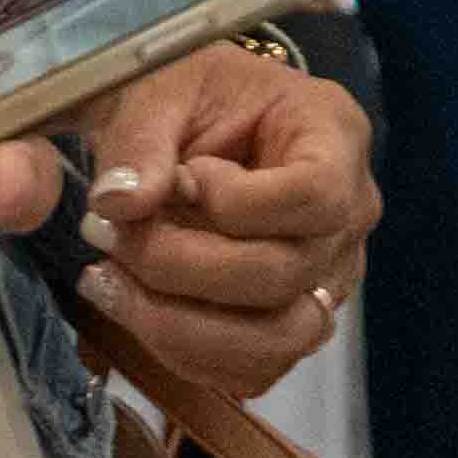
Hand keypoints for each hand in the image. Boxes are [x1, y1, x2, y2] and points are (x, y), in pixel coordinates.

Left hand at [84, 44, 378, 398]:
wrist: (195, 122)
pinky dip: (184, 352)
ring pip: (274, 342)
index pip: (314, 196)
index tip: (179, 180)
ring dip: (177, 324)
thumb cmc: (190, 94)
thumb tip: (119, 204)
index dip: (236, 205)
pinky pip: (252, 369)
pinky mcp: (294, 324)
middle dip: (179, 266)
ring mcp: (328, 278)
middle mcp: (350, 217)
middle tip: (108, 235)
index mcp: (334, 136)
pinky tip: (133, 306)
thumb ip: (141, 141)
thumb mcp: (160, 88)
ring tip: (109, 281)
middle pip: (284, 275)